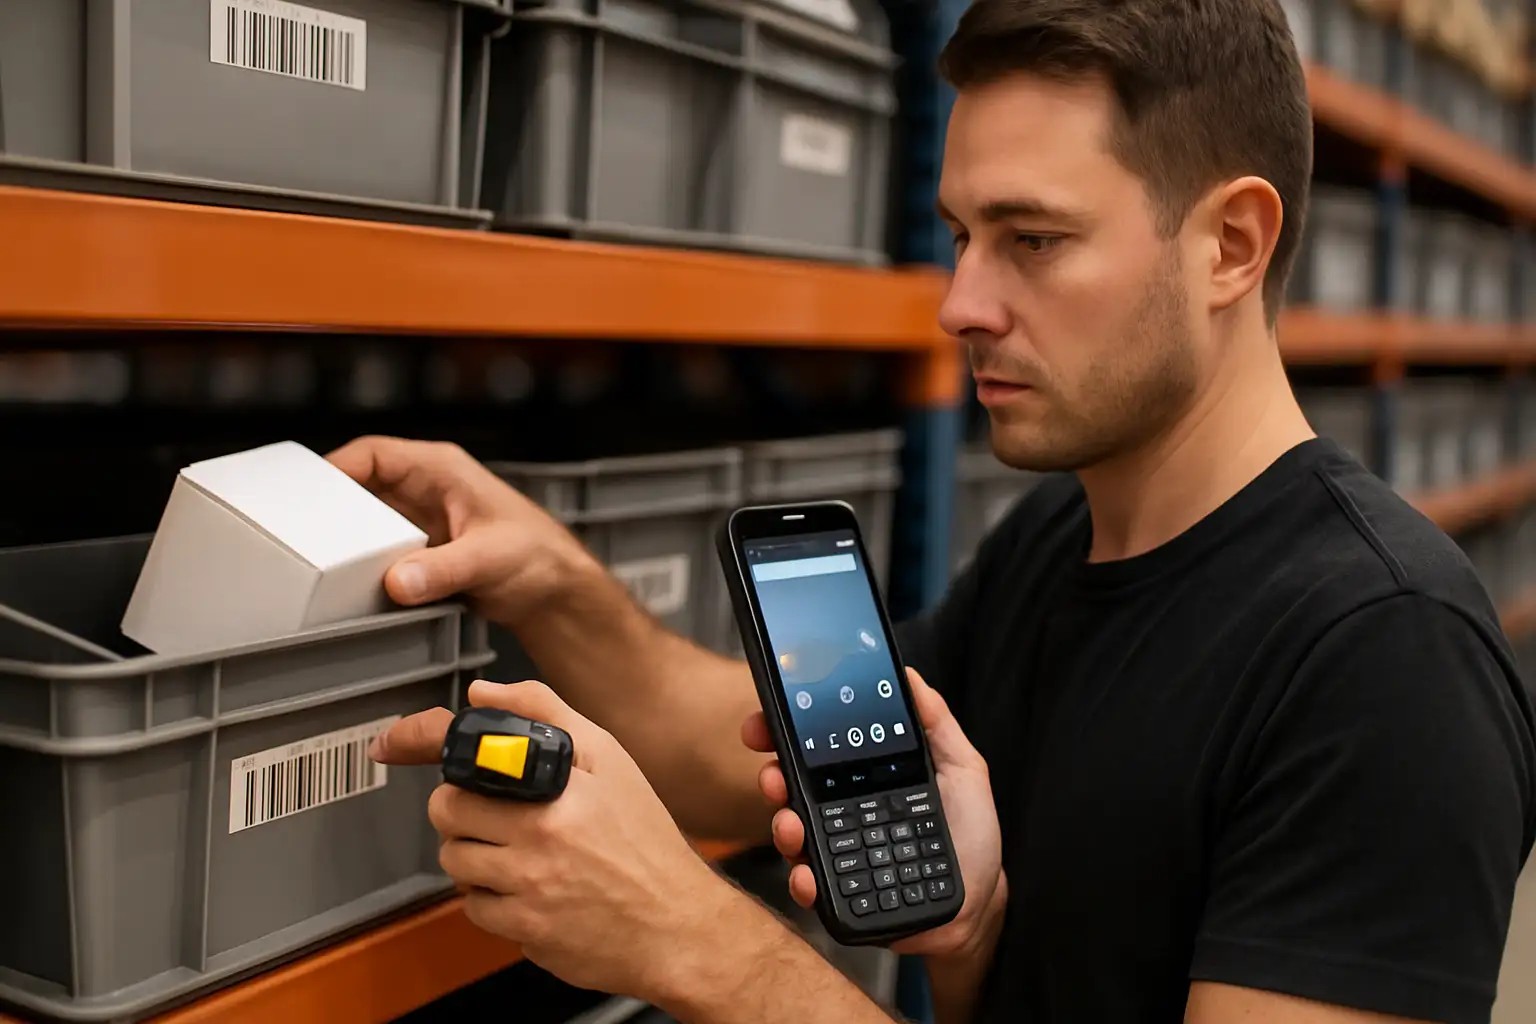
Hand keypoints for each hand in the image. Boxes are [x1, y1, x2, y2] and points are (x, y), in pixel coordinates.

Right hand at [328, 436, 599, 626]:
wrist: (556, 593)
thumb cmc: (540, 557)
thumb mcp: (489, 558)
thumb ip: (443, 570)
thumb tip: (398, 581)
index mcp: (441, 470)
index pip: (374, 453)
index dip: (335, 468)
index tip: (304, 491)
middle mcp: (427, 490)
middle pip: (361, 487)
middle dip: (332, 508)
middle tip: (301, 533)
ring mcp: (422, 522)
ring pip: (366, 522)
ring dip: (346, 540)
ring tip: (317, 561)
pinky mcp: (421, 553)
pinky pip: (379, 552)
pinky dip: (362, 565)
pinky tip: (349, 584)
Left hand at [372, 679, 741, 1000]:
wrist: (676, 926)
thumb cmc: (646, 843)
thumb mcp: (611, 760)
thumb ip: (546, 715)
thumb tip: (483, 694)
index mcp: (560, 787)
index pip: (472, 760)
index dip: (435, 749)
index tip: (404, 746)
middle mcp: (542, 835)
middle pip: (449, 812)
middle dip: (461, 810)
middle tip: (494, 813)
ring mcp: (531, 886)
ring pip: (454, 860)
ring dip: (472, 855)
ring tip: (514, 852)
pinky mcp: (525, 929)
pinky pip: (473, 907)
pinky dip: (490, 899)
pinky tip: (526, 889)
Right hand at [743, 668, 1005, 958]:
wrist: (981, 902)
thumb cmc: (971, 836)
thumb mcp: (963, 770)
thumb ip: (937, 723)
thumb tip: (910, 676)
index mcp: (863, 779)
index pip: (816, 749)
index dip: (785, 732)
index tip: (768, 719)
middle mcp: (842, 812)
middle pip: (792, 788)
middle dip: (773, 776)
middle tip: (773, 774)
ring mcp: (837, 853)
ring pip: (793, 834)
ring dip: (783, 826)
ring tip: (792, 824)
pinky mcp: (840, 894)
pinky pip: (810, 886)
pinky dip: (802, 880)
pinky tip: (809, 874)